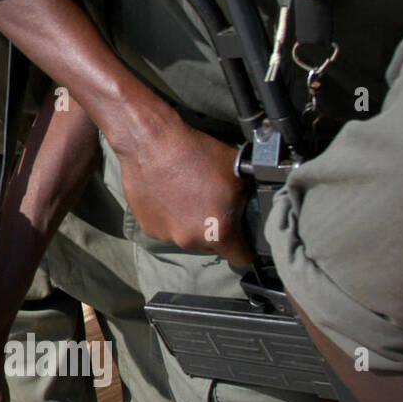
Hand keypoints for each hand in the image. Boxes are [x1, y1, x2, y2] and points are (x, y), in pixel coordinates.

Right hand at [114, 116, 253, 266]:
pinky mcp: (147, 226)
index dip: (245, 247)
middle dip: (214, 230)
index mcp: (219, 231)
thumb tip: (255, 207)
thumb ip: (248, 200)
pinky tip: (169, 196)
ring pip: (186, 237)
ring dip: (189, 223)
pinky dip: (168, 217)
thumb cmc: (197, 154)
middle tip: (211, 204)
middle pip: (211, 246)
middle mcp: (191, 240)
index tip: (242, 236)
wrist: (152, 143)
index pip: (241, 258)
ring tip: (186, 197)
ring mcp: (166, 235)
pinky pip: (165, 228)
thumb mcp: (239, 173)